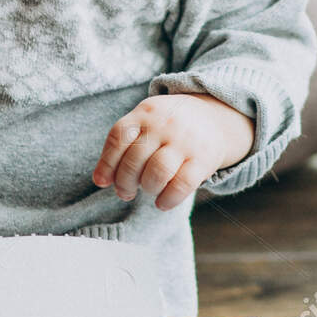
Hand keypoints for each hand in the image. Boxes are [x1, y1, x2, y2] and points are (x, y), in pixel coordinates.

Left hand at [92, 93, 255, 211]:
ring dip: (147, 189)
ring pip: (157, 173)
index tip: (102, 182)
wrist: (216, 114)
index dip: (106, 164)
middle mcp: (164, 125)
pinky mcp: (203, 158)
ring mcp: (185, 141)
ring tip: (149, 190)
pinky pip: (182, 185)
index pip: (117, 139)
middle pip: (134, 160)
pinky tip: (163, 202)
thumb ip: (122, 145)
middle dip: (125, 183)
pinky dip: (168, 199)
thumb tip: (100, 180)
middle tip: (126, 192)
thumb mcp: (146, 121)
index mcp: (145, 114)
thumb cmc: (169, 125)